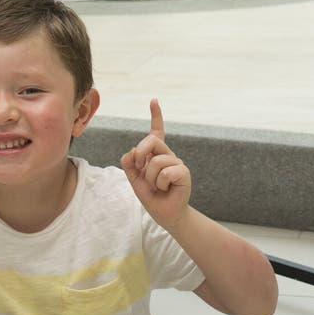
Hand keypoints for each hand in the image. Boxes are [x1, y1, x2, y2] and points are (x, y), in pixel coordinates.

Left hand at [120, 99, 190, 228]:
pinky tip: (166, 189)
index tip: (154, 100)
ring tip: (157, 186)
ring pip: (156, 161)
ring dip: (150, 178)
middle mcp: (167, 154)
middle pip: (150, 141)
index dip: (156, 115)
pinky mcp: (184, 173)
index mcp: (156, 153)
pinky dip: (161, 184)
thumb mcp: (134, 178)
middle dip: (140, 155)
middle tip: (142, 172)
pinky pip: (166, 172)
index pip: (156, 130)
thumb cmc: (151, 195)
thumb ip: (129, 163)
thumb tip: (131, 152)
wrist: (164, 214)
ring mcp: (177, 163)